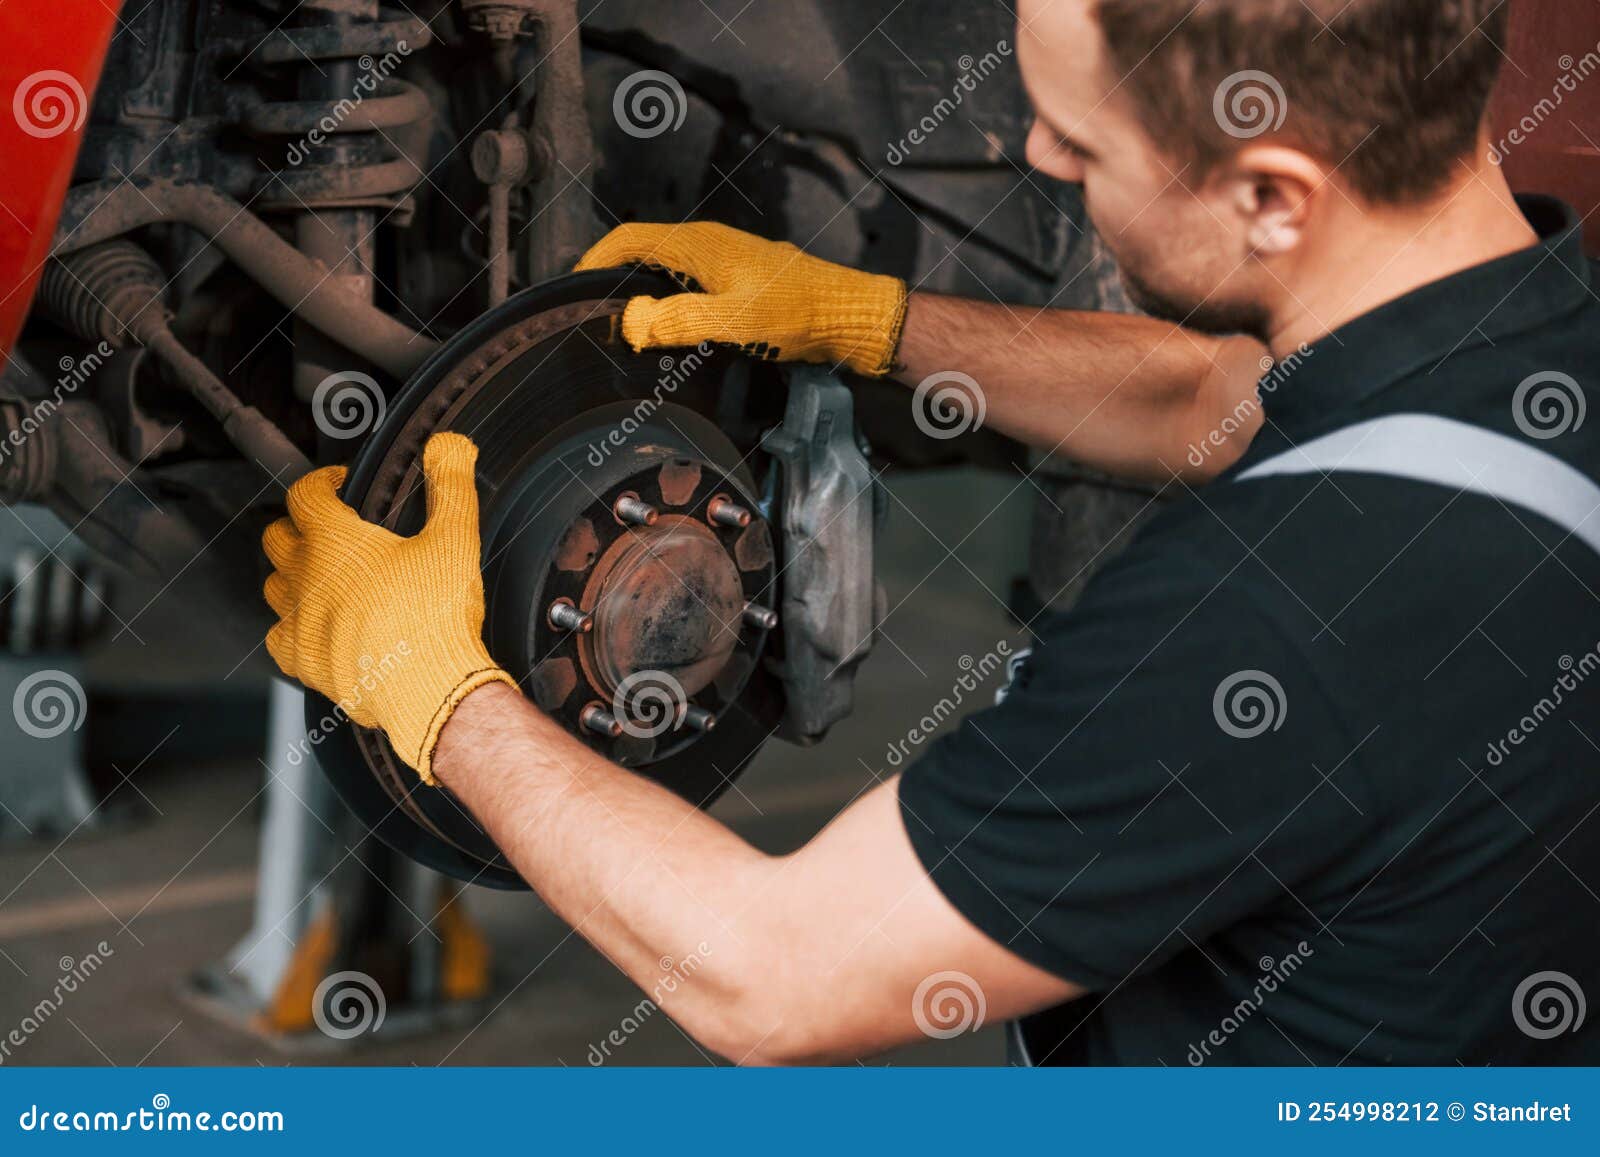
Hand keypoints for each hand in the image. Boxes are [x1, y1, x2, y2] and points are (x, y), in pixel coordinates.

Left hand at [262, 432, 517, 783]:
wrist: (430, 691)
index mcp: (334, 541)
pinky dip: (295, 624)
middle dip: (301, 525)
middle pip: (278, 536)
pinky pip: (279, 633)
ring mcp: (299, 621)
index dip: (322, 482)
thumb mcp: (455, 540)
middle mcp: (305, 577)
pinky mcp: (302, 660)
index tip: (341, 485)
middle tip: (332, 528)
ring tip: (326, 576)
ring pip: (274, 584)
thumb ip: (450, 485)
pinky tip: (321, 624)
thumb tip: (449, 444)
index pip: (304, 493)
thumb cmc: (437, 617)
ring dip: (294, 573)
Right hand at [575, 221, 908, 376]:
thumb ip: (679, 320)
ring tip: (620, 324)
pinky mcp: (735, 278)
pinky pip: (685, 281)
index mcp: (698, 244)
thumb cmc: (795, 314)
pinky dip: (664, 298)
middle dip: (610, 275)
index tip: (571, 291)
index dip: (594, 261)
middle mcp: (706, 244)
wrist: (845, 314)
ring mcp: (721, 259)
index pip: (628, 239)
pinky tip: (667, 328)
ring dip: (638, 289)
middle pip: (641, 250)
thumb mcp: (734, 322)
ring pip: (663, 267)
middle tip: (589, 314)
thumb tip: (630, 320)